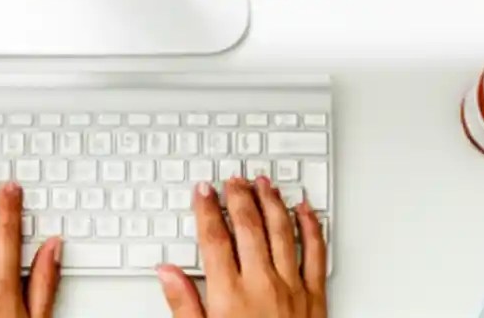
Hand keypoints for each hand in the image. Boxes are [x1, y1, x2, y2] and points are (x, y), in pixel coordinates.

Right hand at [157, 176, 326, 317]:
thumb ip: (184, 304)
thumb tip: (167, 273)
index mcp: (230, 294)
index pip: (214, 237)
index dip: (206, 209)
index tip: (202, 191)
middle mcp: (263, 284)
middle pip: (248, 226)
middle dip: (238, 197)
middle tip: (232, 180)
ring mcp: (293, 288)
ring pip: (282, 230)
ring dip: (272, 202)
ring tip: (264, 183)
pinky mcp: (316, 296)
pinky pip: (316, 251)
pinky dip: (311, 226)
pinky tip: (305, 210)